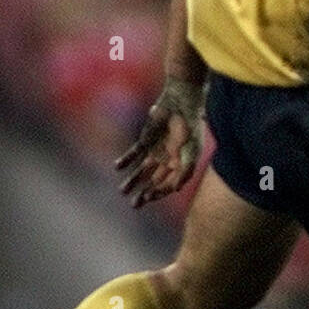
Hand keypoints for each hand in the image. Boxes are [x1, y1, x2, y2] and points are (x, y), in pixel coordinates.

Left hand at [115, 77, 205, 207]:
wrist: (182, 103)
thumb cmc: (190, 127)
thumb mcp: (191, 150)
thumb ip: (185, 170)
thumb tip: (177, 190)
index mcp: (181, 165)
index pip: (168, 184)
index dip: (158, 193)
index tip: (148, 198)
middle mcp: (168, 160)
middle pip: (154, 181)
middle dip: (144, 193)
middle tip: (134, 205)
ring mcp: (156, 150)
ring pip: (142, 170)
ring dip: (133, 180)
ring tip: (122, 191)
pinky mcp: (146, 140)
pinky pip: (134, 153)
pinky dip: (126, 160)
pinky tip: (117, 167)